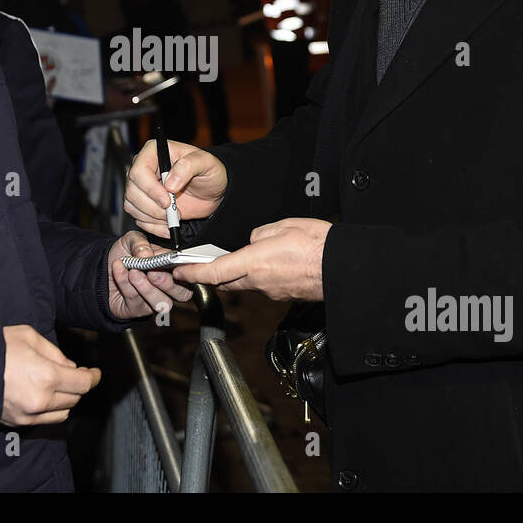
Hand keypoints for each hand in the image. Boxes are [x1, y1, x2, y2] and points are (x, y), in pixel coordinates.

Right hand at [0, 325, 100, 426]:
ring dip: (66, 400)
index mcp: (47, 376)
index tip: (95, 373)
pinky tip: (42, 396)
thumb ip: (55, 352)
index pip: (83, 383)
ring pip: (62, 413)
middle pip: (75, 399)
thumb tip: (69, 367)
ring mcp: (29, 415)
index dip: (93, 377)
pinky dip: (50, 409)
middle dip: (78, 386)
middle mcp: (42, 401)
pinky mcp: (18, 423)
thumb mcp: (30, 336)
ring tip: (57, 385)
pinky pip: (45, 420)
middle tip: (74, 374)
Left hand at [107, 230, 192, 319]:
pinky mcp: (138, 309)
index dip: (183, 268)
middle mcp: (168, 286)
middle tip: (152, 272)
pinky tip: (119, 270)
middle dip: (168, 283)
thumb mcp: (131, 240)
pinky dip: (126, 284)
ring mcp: (155, 299)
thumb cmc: (124, 254)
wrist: (103, 267)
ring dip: (146, 288)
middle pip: (183, 294)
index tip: (171, 261)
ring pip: (161, 303)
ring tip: (133, 273)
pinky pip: (136, 301)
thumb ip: (140, 243)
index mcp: (172, 267)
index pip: (187, 271)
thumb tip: (147, 254)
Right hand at [123, 139, 227, 238]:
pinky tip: (168, 225)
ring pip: (132, 206)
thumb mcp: (206, 163)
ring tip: (174, 218)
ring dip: (153, 217)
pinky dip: (153, 226)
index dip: (150, 189)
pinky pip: (138, 218)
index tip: (167, 201)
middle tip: (173, 213)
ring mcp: (142, 187)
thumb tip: (170, 182)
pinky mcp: (144, 203)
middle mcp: (144, 168)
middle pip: (132, 191)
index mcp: (154, 152)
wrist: (212, 191)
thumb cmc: (208, 171)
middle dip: (153, 207)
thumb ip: (189, 166)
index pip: (138, 171)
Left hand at [170, 217, 329, 301]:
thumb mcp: (282, 226)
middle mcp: (260, 283)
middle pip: (225, 282)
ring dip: (236, 274)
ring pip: (245, 284)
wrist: (344, 267)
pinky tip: (269, 264)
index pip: (214, 272)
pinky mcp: (284, 296)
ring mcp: (272, 292)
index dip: (192, 273)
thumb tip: (252, 242)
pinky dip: (259, 276)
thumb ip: (260, 234)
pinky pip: (264, 286)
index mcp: (254, 263)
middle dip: (210, 276)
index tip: (178, 272)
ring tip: (239, 260)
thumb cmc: (317, 244)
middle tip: (198, 268)